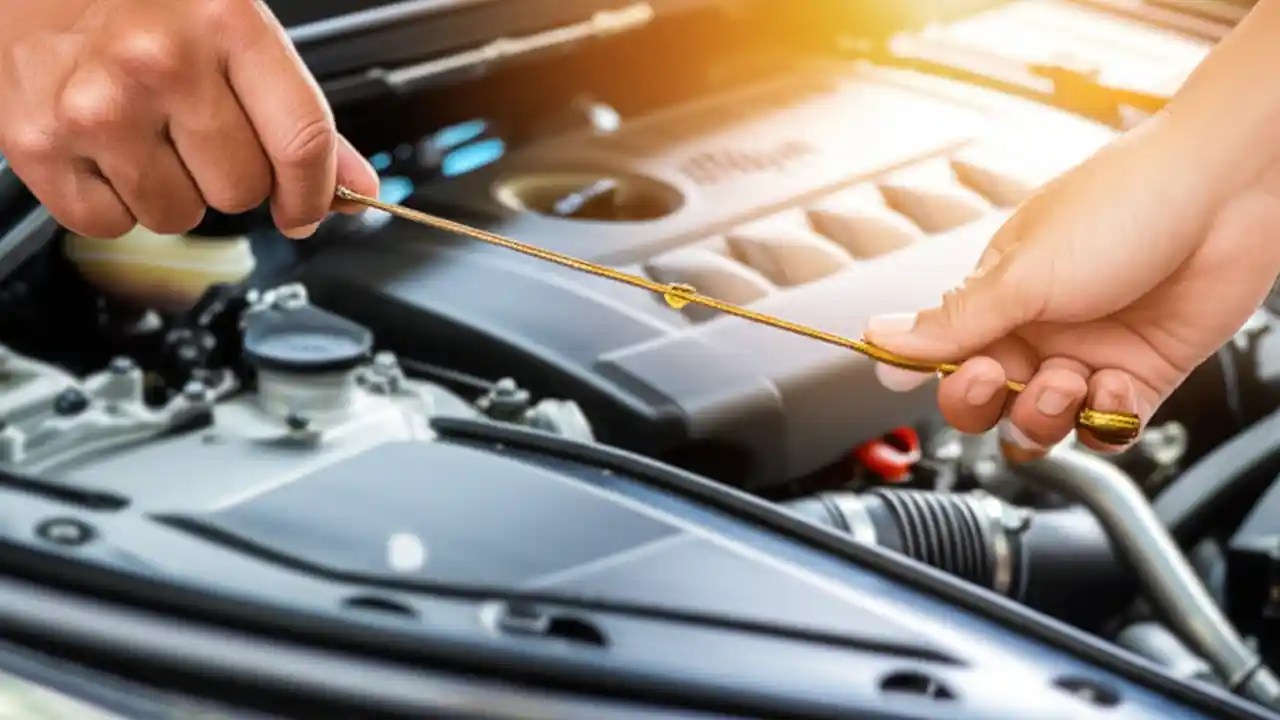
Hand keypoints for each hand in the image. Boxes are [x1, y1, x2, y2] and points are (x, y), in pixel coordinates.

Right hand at [0, 0, 378, 238]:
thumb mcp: (234, 26)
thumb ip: (296, 111)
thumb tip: (353, 187)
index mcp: (225, 23)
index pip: (302, 142)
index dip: (314, 193)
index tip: (307, 209)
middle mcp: (159, 63)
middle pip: (241, 191)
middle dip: (232, 178)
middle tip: (199, 134)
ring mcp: (95, 106)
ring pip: (177, 216)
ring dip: (172, 192)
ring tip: (147, 134)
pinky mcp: (36, 143)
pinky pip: (108, 223)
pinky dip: (112, 201)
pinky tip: (106, 148)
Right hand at [865, 115, 1279, 453]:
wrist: (1227, 190)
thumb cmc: (1123, 206)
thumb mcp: (1022, 272)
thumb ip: (950, 323)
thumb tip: (878, 341)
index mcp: (998, 298)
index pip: (948, 362)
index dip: (951, 381)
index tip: (968, 370)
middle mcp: (1039, 329)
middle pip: (988, 403)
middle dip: (993, 404)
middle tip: (1010, 379)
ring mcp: (1090, 353)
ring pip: (1043, 423)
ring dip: (1049, 414)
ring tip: (1073, 379)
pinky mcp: (1142, 374)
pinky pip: (1107, 426)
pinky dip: (1106, 419)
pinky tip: (1116, 385)